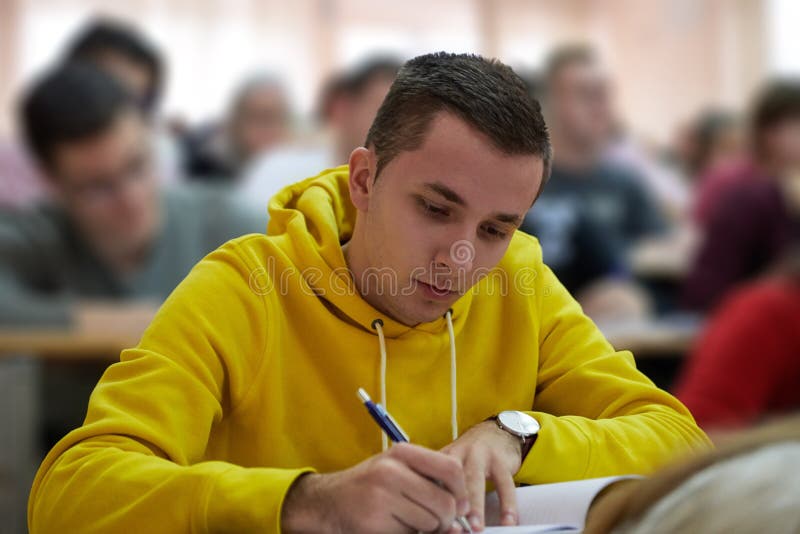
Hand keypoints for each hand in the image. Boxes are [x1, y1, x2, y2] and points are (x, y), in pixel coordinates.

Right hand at [281, 442, 470, 532]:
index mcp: (402, 453)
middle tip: (436, 521)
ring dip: (427, 528)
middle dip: (446, 519)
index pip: (451, 469)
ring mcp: (381, 496)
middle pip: (445, 503)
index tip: (460, 504)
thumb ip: (429, 481)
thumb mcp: (398, 469)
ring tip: (409, 520)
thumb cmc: (371, 485)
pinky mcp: (374, 521)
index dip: (462, 491)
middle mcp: (391, 471)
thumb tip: (465, 509)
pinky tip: (394, 525)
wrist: (328, 501)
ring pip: (430, 522)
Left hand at [441, 420, 522, 530]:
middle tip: (452, 524)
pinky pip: (505, 484)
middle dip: (452, 502)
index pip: (433, 477)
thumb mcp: (449, 462)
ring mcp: (480, 455)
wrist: (493, 432)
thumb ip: (438, 481)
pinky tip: (508, 520)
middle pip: (451, 478)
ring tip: (476, 527)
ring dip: (476, 505)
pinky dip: (507, 503)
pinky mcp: (501, 461)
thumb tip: (426, 512)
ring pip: (476, 480)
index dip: (432, 498)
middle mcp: (459, 453)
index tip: (433, 519)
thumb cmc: (467, 455)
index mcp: (442, 457)